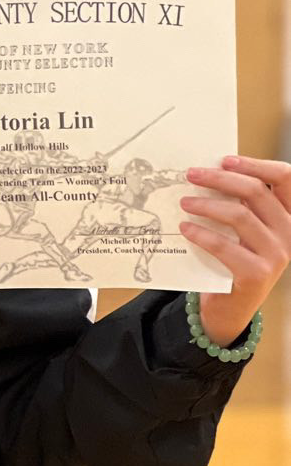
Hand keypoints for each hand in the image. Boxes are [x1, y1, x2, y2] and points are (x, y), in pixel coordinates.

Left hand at [180, 156, 290, 344]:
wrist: (231, 305)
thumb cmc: (235, 257)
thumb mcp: (244, 227)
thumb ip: (239, 203)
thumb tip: (209, 171)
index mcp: (289, 215)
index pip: (286, 178)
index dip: (256, 164)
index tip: (225, 160)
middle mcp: (289, 232)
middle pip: (256, 191)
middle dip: (220, 179)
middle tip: (192, 174)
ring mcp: (276, 254)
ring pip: (239, 215)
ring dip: (206, 205)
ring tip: (184, 202)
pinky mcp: (257, 273)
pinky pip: (224, 245)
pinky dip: (201, 233)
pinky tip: (186, 228)